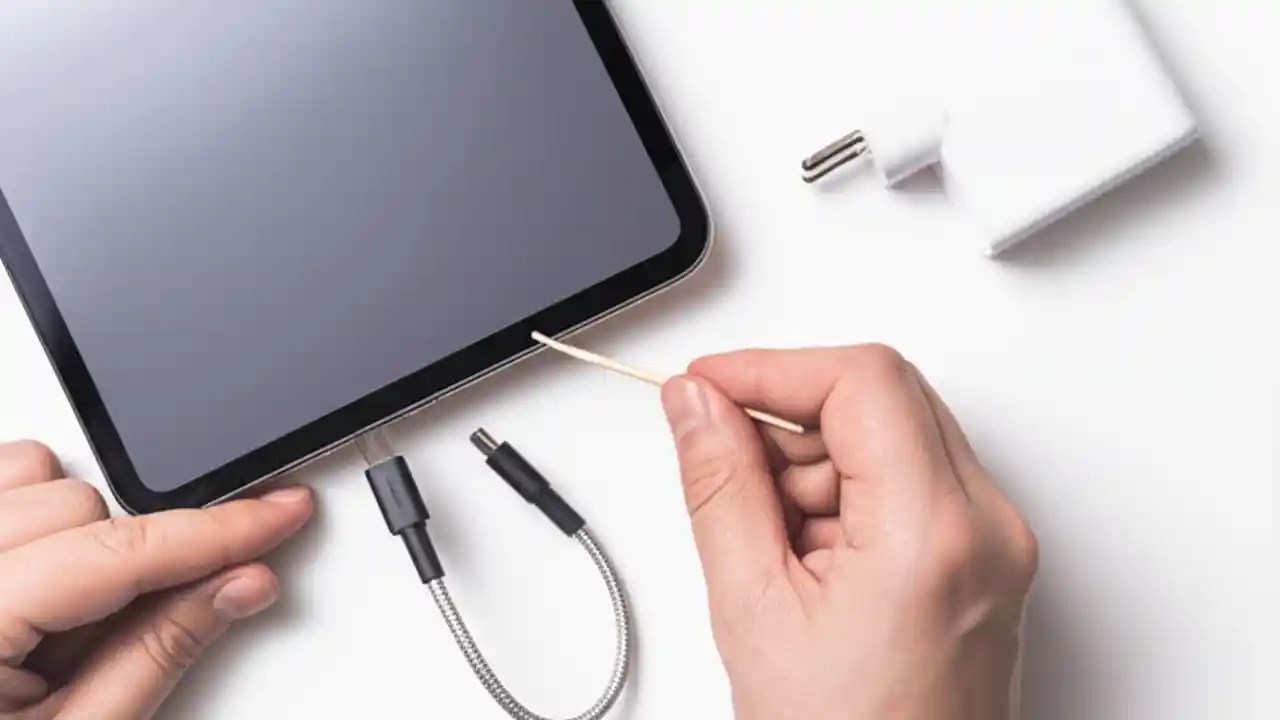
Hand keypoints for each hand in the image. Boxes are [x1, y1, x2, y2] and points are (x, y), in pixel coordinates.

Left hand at [0, 441, 313, 718]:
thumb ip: (161, 650)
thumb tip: (238, 584)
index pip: (119, 551)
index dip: (218, 531)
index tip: (278, 514)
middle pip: (79, 503)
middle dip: (128, 560)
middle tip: (121, 632)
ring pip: (33, 476)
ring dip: (72, 531)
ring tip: (60, 613)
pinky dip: (27, 513)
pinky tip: (31, 573)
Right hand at [661, 346, 1037, 719]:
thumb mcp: (754, 611)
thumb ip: (721, 487)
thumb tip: (696, 406)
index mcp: (932, 535)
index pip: (860, 382)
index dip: (771, 370)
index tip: (708, 385)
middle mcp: (987, 529)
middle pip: (883, 399)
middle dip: (791, 418)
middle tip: (724, 459)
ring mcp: (996, 546)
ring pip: (896, 436)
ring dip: (816, 464)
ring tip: (771, 545)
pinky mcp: (987, 562)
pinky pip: (913, 483)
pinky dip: (848, 497)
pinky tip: (808, 560)